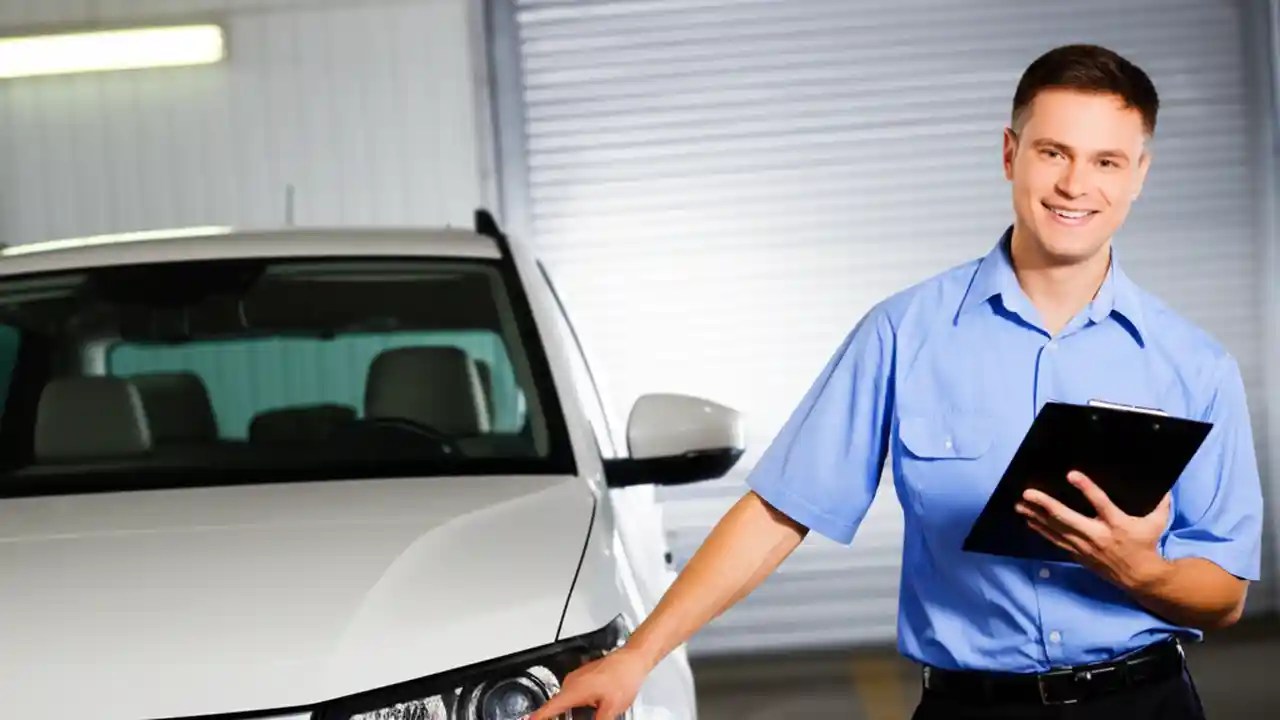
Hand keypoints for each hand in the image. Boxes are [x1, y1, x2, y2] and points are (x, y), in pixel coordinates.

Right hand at [526, 646, 649, 719]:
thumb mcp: (611, 708)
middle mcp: (571, 682)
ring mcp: (576, 678)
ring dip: (570, 713)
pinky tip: (591, 710)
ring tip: (586, 714)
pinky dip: (576, 705)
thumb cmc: (624, 676)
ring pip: (567, 701)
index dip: (537, 717)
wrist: (633, 659)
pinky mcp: (583, 677)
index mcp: (574, 690)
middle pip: (557, 707)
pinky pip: (574, 694)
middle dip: (559, 718)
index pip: (548, 709)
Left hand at [1016, 470, 1169, 589]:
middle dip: (1046, 505)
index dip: (1086, 488)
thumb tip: (1165, 485)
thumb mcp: (1157, 523)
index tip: (1071, 474)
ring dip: (1036, 516)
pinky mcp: (1077, 553)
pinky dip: (1041, 530)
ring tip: (1019, 505)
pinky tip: (1029, 521)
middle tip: (1028, 493)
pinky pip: (1055, 540)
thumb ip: (1160, 503)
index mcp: (1117, 524)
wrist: (1139, 577)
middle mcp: (1097, 535)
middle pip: (1067, 518)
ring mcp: (1084, 546)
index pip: (1100, 503)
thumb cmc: (1146, 545)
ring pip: (1056, 529)